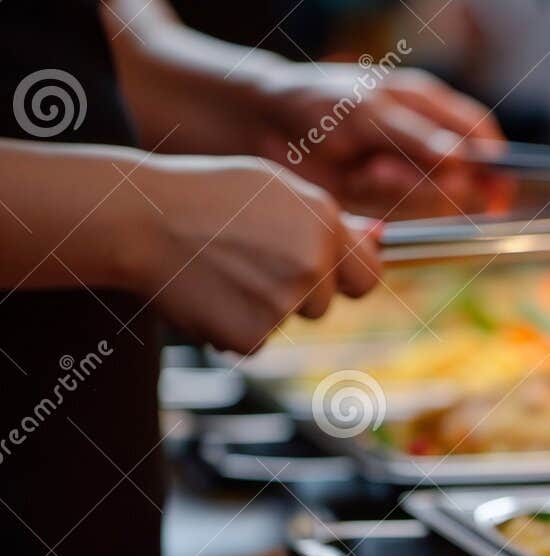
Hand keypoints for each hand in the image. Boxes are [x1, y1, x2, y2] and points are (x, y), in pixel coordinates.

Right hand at [126, 156, 381, 352]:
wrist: (139, 218)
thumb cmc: (205, 196)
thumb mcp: (272, 188)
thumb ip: (325, 219)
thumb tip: (378, 238)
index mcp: (324, 224)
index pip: (368, 275)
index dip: (348, 279)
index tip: (327, 276)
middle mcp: (313, 263)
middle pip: (325, 303)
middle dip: (296, 292)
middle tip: (246, 262)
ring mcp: (285, 302)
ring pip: (289, 321)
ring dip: (262, 309)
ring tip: (221, 272)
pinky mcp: (254, 334)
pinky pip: (257, 342)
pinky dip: (234, 328)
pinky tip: (207, 295)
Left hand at [252, 63, 511, 217]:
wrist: (265, 128)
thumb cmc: (318, 104)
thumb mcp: (369, 111)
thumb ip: (416, 136)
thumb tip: (464, 161)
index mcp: (430, 107)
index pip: (481, 134)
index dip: (494, 163)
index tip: (495, 188)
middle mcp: (426, 142)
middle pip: (464, 176)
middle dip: (433, 180)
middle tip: (388, 167)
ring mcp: (407, 173)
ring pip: (433, 198)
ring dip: (403, 190)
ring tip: (367, 170)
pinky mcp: (385, 201)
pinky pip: (404, 212)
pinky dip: (381, 200)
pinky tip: (357, 182)